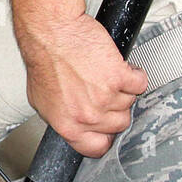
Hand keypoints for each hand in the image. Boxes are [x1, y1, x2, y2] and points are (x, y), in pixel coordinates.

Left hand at [18, 12, 149, 157]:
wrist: (51, 32)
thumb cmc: (44, 60)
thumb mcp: (41, 98)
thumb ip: (61, 116)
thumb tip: (74, 125)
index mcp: (67, 125)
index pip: (96, 149)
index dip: (104, 138)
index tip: (106, 130)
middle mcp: (87, 116)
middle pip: (119, 124)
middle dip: (113, 107)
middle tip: (100, 90)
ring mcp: (104, 98)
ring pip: (130, 102)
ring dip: (121, 88)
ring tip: (102, 73)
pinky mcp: (119, 78)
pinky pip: (139, 84)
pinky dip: (133, 74)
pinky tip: (118, 67)